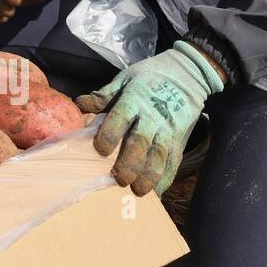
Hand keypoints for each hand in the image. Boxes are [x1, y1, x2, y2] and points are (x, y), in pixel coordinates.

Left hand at [77, 42, 224, 194]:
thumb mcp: (125, 78)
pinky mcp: (180, 140)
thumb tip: (79, 104)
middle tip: (118, 178)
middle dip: (130, 163)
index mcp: (135, 99)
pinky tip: (156, 192)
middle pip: (141, 142)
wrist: (188, 75)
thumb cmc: (149, 77)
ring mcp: (169, 130)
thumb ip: (103, 95)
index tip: (100, 150)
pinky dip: (166, 178)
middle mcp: (153, 117)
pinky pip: (174, 162)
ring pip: (159, 157)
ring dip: (149, 176)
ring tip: (137, 190)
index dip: (110, 134)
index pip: (121, 118)